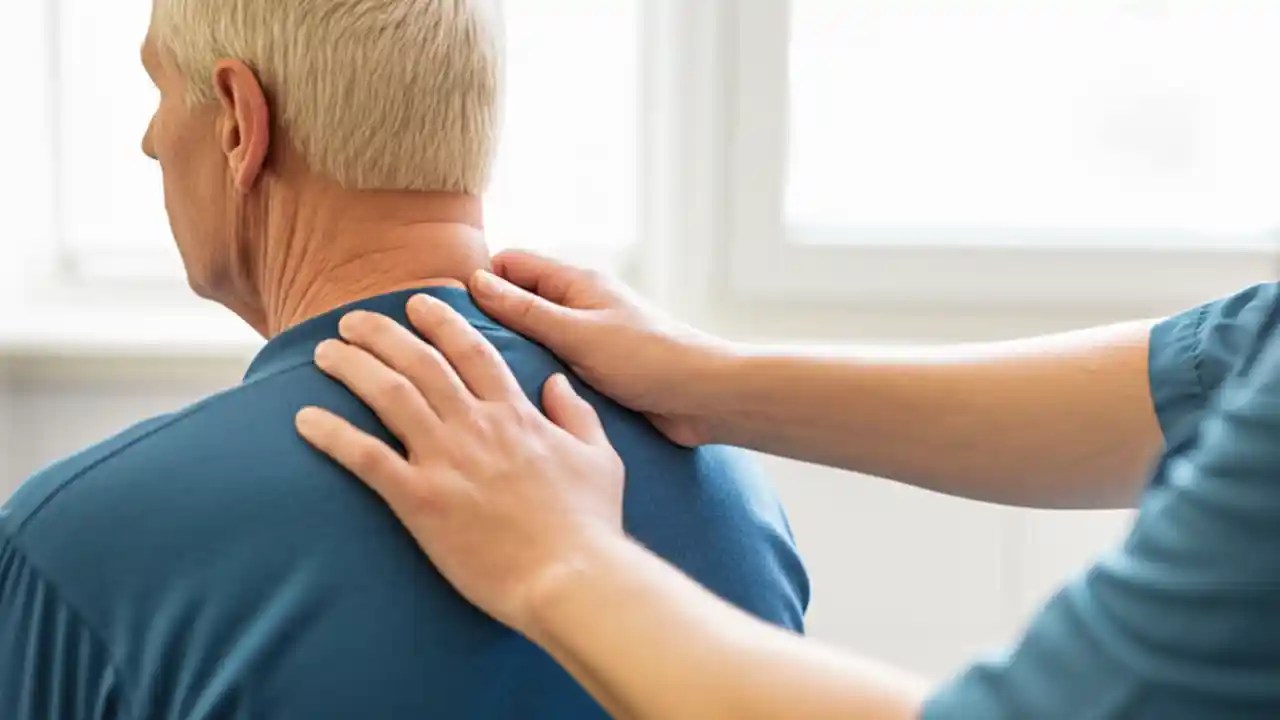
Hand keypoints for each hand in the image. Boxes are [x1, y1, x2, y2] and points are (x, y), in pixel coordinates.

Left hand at [294, 294, 625, 633]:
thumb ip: (576, 413)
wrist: (572, 576)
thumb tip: (557, 382)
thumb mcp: (599, 457)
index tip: (417, 303)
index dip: (441, 321)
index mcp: (517, 414)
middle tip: (353, 320)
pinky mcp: (422, 501)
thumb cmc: (590, 523)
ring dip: (353, 368)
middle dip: (382, 333)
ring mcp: (447, 460)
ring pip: (390, 395)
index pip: (472, 350)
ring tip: (325, 353)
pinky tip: (304, 421)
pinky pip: (366, 457)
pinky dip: (333, 435)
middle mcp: (477, 426)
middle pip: (421, 362)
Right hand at [470, 251, 729, 445]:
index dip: (480, 281)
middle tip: (448, 350)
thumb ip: (527, 311)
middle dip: (488, 320)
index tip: (446, 310)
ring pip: (534, 338)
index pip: (513, 264)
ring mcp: (588, 339)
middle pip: (519, 301)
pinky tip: (513, 397)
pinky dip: (535, 375)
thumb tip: (477, 283)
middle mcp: (580, 305)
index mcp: (577, 283)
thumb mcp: (578, 332)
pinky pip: (553, 365)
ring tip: (472, 378)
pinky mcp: (596, 371)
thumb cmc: (648, 358)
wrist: (703, 398)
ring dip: (511, 352)